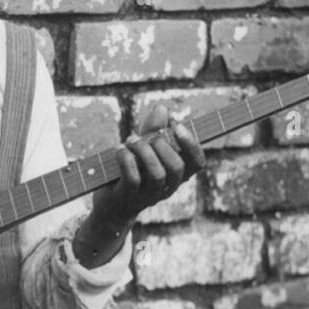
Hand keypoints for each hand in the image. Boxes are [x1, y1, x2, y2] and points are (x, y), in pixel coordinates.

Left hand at [101, 104, 204, 225]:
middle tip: (146, 137)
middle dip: (161, 145)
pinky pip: (133, 178)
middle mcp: (167, 187)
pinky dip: (126, 159)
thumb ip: (154, 130)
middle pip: (176, 167)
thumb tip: (162, 108)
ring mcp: (149, 195)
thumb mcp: (144, 148)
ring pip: (157, 174)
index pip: (197, 163)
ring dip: (143, 151)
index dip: (191, 145)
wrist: (111, 201)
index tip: (177, 127)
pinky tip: (119, 149)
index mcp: (177, 174)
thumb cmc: (132, 170)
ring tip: (131, 140)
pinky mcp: (130, 197)